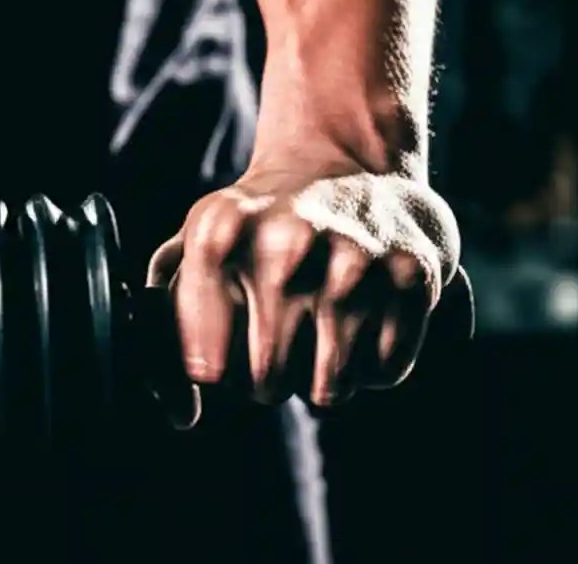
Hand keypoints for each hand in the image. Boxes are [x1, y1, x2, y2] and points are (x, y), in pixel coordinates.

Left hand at [149, 163, 460, 407]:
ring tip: (319, 335)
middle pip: (267, 381)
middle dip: (267, 381)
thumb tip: (183, 415)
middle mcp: (283, 242)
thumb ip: (166, 328)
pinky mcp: (411, 274)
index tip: (216, 361)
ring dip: (322, 380)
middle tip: (274, 350)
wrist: (343, 161)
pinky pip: (382, 372)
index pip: (205, 362)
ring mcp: (351, 256)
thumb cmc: (254, 226)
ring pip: (328, 387)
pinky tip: (362, 323)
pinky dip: (371, 367)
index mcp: (218, 233)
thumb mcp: (194, 249)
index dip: (213, 371)